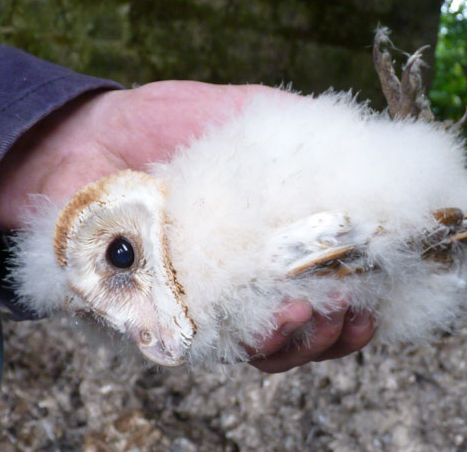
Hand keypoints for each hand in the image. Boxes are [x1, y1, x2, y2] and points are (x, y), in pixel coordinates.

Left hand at [0, 81, 374, 371]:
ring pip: (258, 352)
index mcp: (269, 248)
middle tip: (350, 312)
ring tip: (305, 315)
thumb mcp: (247, 114)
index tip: (380, 304)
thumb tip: (368, 146)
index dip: (359, 310)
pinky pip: (198, 348)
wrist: (86, 134)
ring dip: (295, 345)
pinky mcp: (151, 313)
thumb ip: (302, 131)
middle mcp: (240, 287)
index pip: (328, 294)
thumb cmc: (167, 123)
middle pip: (302, 336)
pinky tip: (264, 326)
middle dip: (333, 335)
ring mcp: (198, 304)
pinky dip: (235, 345)